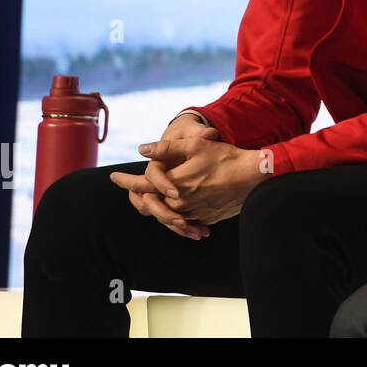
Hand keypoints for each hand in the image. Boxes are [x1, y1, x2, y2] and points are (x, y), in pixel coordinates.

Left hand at [137, 136, 268, 225]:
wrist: (253, 177)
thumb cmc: (226, 158)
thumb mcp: (196, 146)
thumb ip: (166, 148)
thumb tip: (142, 149)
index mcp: (174, 185)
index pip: (141, 186)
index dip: (125, 181)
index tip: (113, 177)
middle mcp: (179, 203)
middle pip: (149, 205)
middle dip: (138, 196)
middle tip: (132, 189)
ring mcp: (192, 214)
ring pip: (166, 214)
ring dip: (158, 206)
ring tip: (153, 198)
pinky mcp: (204, 219)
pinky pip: (184, 220)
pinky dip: (177, 215)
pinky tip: (179, 208)